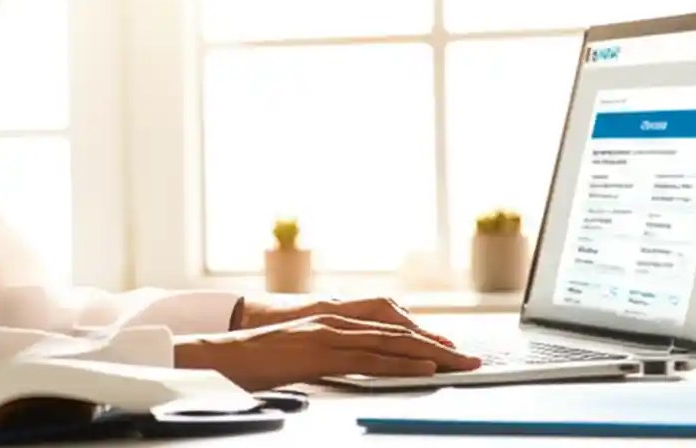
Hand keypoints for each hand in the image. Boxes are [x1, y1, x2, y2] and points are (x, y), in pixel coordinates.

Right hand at [175, 313, 480, 391]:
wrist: (222, 353)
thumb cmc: (258, 361)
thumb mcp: (303, 358)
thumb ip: (333, 361)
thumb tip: (359, 372)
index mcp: (334, 323)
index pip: (390, 331)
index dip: (426, 341)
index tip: (453, 352)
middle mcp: (336, 322)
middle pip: (400, 334)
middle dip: (441, 347)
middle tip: (473, 359)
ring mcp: (329, 335)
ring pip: (391, 343)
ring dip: (432, 354)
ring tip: (461, 364)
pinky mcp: (320, 352)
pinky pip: (368, 359)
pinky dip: (400, 363)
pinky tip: (423, 368)